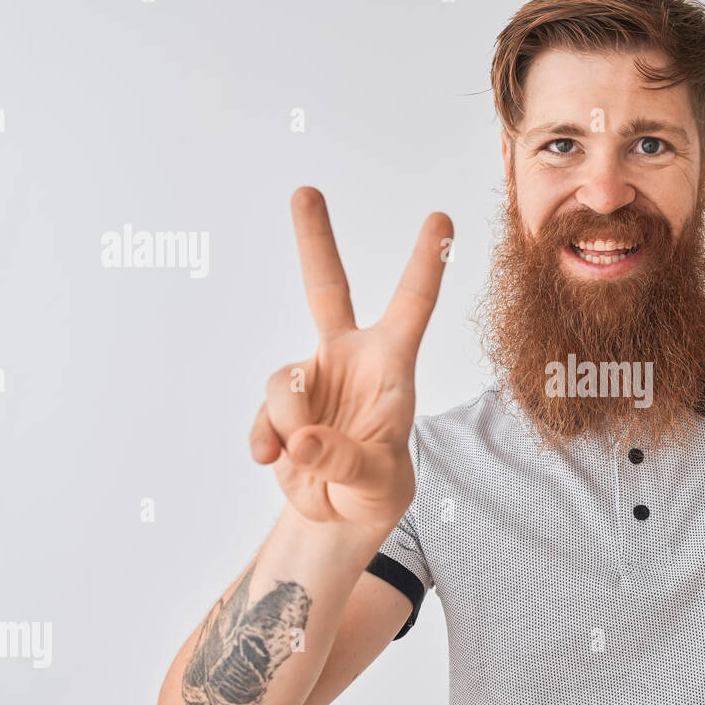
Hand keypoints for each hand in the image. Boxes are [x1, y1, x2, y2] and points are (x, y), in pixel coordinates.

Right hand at [250, 187, 451, 535]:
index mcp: (391, 365)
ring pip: (283, 379)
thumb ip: (344, 461)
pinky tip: (274, 460)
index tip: (442, 218)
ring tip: (306, 455)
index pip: (412, 306)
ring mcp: (309, 379)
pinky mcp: (277, 407)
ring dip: (289, 421)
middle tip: (304, 191)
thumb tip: (301, 440)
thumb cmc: (377, 488)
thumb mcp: (378, 482)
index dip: (426, 263)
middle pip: (325, 288)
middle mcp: (348, 358)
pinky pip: (262, 414)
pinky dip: (264, 439)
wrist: (336, 514)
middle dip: (314, 239)